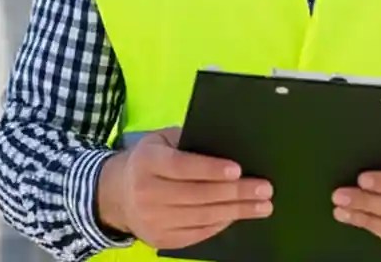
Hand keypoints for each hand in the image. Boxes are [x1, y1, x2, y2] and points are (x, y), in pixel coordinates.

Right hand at [96, 127, 273, 249]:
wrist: (117, 194)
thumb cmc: (149, 161)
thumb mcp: (160, 140)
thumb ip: (187, 140)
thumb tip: (227, 145)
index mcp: (147, 162)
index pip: (181, 167)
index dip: (209, 169)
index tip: (237, 169)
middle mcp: (146, 192)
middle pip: (197, 195)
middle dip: (235, 192)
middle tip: (264, 188)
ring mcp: (153, 220)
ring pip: (202, 217)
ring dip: (236, 211)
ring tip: (262, 205)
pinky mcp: (161, 240)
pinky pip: (198, 233)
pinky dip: (221, 224)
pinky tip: (238, 215)